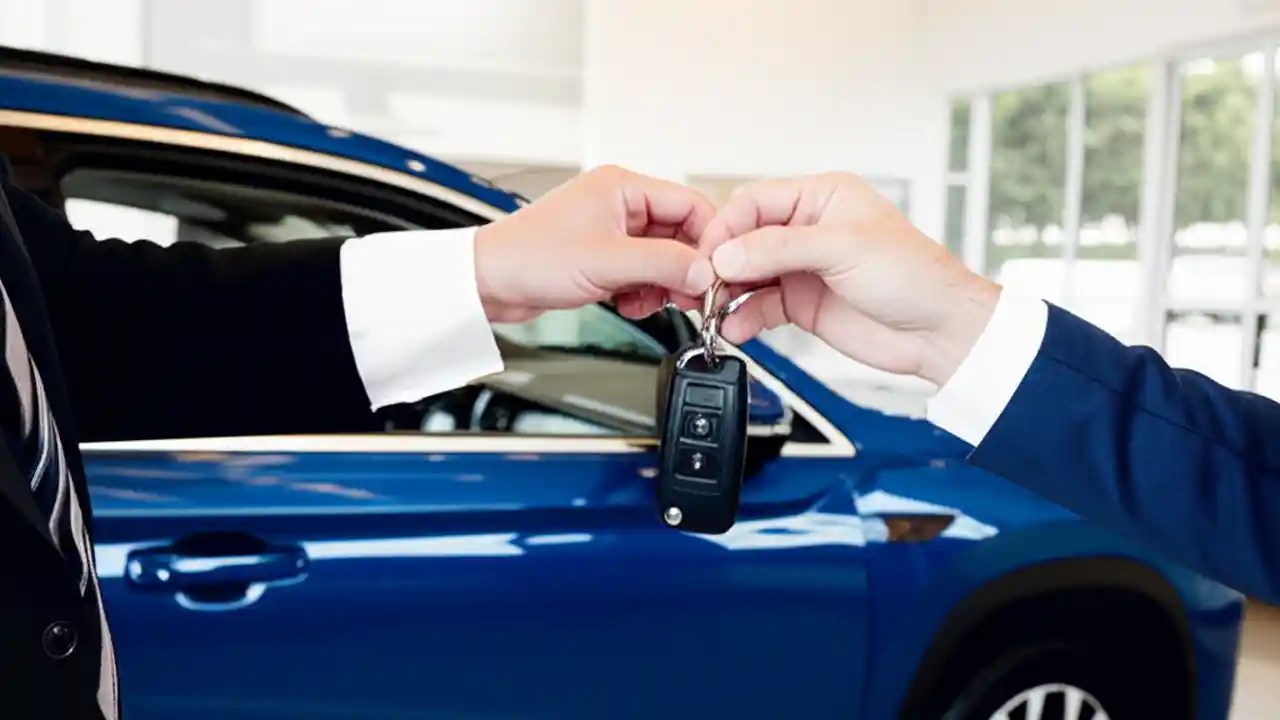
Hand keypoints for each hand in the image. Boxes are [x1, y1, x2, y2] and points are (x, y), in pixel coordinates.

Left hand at [474, 165, 715, 322]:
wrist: (489, 282)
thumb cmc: (529, 256)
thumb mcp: (609, 261)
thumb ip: (664, 264)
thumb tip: (705, 270)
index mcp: (623, 187)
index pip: (689, 205)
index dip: (708, 239)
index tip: (714, 271)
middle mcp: (619, 204)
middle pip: (679, 235)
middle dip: (684, 268)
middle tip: (690, 296)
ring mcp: (611, 233)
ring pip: (661, 258)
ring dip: (661, 285)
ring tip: (648, 300)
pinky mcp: (602, 258)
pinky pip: (641, 274)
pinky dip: (642, 292)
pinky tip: (628, 303)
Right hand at [700, 173, 999, 385]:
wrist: (939, 332)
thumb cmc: (913, 277)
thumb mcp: (843, 249)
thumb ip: (780, 248)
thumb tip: (728, 253)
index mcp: (822, 198)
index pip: (756, 202)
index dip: (727, 227)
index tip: (710, 255)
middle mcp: (808, 230)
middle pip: (744, 239)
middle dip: (722, 263)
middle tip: (705, 286)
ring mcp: (803, 268)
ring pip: (747, 274)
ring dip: (728, 293)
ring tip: (715, 311)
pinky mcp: (801, 303)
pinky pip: (759, 306)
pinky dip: (743, 317)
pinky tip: (736, 327)